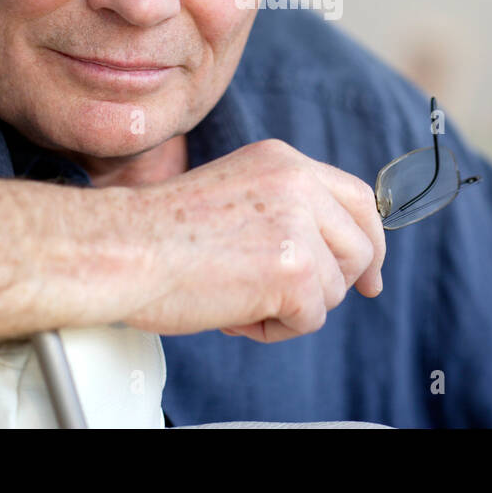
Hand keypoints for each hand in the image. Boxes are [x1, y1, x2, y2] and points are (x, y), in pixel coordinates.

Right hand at [120, 139, 385, 342]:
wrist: (122, 248)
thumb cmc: (158, 233)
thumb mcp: (234, 194)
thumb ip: (283, 208)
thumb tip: (329, 253)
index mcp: (283, 162)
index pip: (358, 198)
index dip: (369, 241)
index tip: (368, 273)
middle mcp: (298, 184)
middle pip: (360, 244)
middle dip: (341, 281)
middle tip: (302, 303)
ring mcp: (299, 226)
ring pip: (334, 288)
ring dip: (292, 308)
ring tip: (239, 299)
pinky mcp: (293, 270)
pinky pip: (310, 318)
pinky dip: (274, 329)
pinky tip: (234, 313)